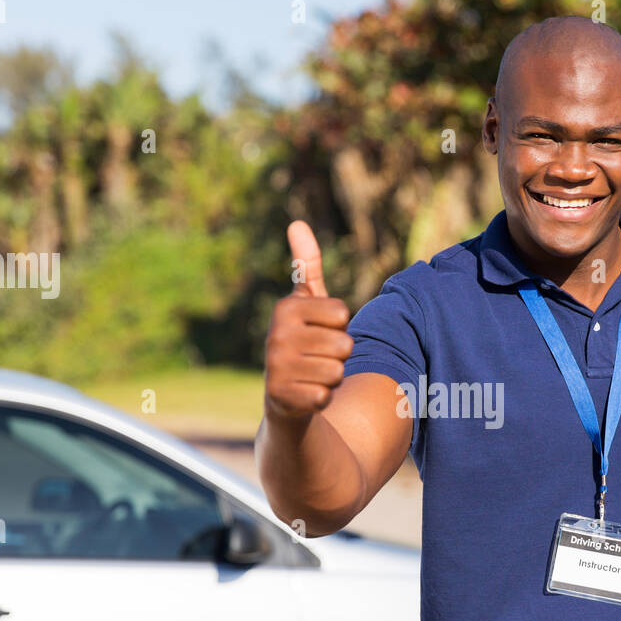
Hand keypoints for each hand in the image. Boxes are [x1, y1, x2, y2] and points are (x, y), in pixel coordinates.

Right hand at [264, 221, 354, 419]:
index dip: (339, 326)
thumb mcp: (306, 302)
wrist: (282, 392)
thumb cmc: (303, 339)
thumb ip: (307, 265)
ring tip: (312, 374)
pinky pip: (325, 396)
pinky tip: (306, 393)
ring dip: (331, 377)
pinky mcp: (282, 397)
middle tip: (317, 356)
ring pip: (337, 371)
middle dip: (338, 354)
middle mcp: (276, 335)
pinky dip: (322, 397)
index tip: (319, 330)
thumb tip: (297, 222)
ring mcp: (277, 367)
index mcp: (285, 308)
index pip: (342, 314)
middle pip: (344, 344)